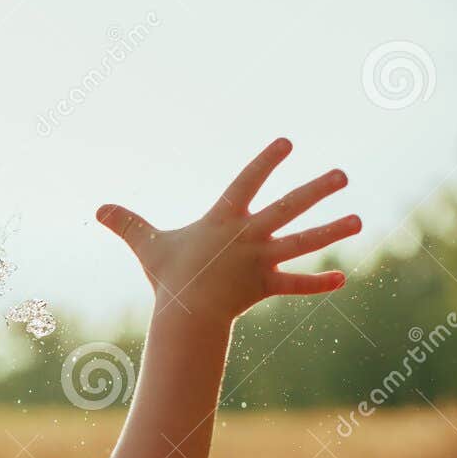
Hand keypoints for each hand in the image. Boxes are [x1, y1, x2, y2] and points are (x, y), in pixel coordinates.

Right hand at [96, 137, 359, 323]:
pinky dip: (319, 283)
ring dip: (333, 230)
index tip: (287, 143)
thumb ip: (127, 224)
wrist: (186, 314)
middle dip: (317, 188)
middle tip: (342, 175)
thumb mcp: (147, 246)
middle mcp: (250, 235)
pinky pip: (297, 285)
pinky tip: (343, 277)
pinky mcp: (267, 286)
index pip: (249, 181)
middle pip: (290, 206)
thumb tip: (97, 209)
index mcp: (225, 219)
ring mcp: (262, 261)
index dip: (267, 161)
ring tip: (359, 219)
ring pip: (304, 242)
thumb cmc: (169, 278)